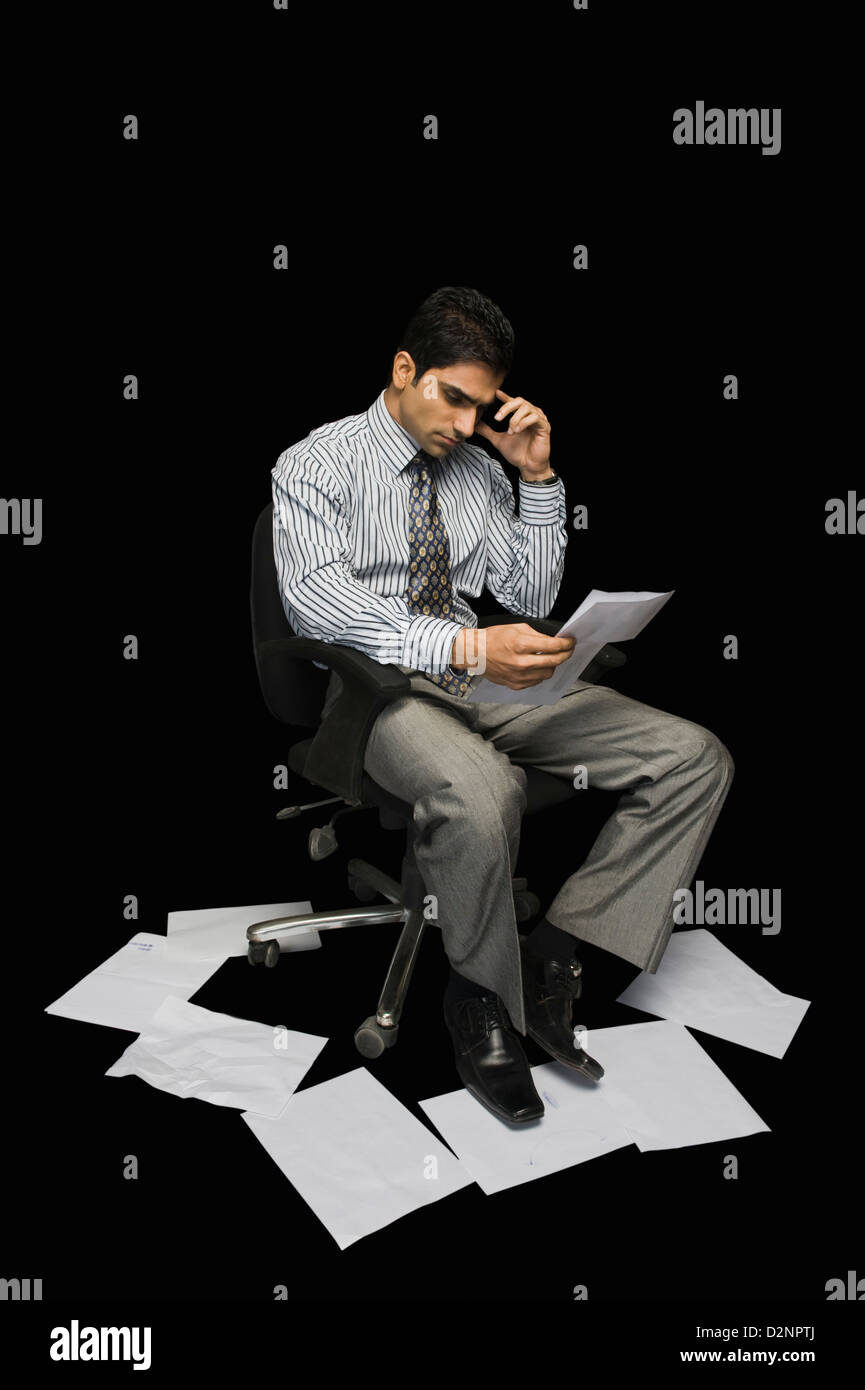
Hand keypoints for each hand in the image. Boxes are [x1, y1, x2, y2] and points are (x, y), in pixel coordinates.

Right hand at [451, 624, 575, 689]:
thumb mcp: (516, 628)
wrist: (474, 653)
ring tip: (551, 658)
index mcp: (521, 645)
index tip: (571, 642)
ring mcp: (518, 676)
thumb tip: (553, 640)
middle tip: (568, 650)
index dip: (566, 644)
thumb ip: (537, 635)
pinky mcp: (515, 684)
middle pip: (554, 661)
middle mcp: (521, 662)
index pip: (553, 646)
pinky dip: (540, 673)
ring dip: (553, 665)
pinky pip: (536, 681)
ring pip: (548, 673)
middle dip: (565, 654)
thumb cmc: (493, 638)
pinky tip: (537, 666)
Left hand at [473, 389, 551, 478]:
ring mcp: (539, 419)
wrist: (527, 466)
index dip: (505, 397)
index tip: (496, 393)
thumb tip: (474, 424)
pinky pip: (535, 418)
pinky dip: (524, 422)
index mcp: (521, 415)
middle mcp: (531, 414)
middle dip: (507, 408)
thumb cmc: (517, 453)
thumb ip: (487, 431)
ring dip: (515, 418)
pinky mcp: (544, 426)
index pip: (513, 402)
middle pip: (520, 401)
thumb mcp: (498, 440)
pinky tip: (517, 430)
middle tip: (497, 418)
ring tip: (510, 431)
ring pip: (527, 408)